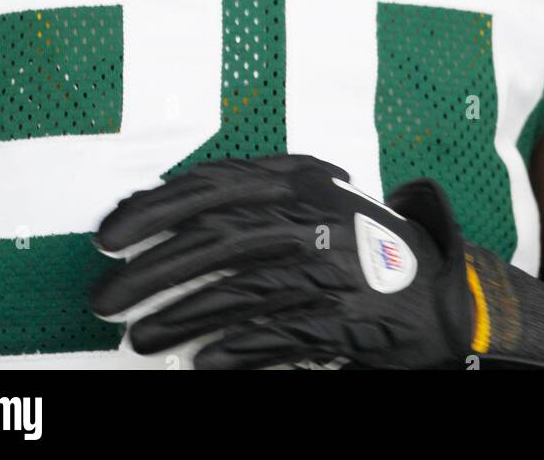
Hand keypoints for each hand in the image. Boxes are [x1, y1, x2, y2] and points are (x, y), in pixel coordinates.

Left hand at [90, 153, 475, 369]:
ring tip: (139, 338)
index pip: (211, 185)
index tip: (109, 235)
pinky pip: (275, 338)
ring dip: (179, 320)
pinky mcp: (343, 322)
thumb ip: (249, 197)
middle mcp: (310, 219)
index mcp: (297, 181)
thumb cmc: (358, 241)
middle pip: (215, 242)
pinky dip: (234, 353)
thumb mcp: (309, 198)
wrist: (439, 291)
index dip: (153, 209)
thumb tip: (160, 208)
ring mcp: (329, 272)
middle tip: (104, 299)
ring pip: (236, 294)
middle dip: (150, 271)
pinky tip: (200, 363)